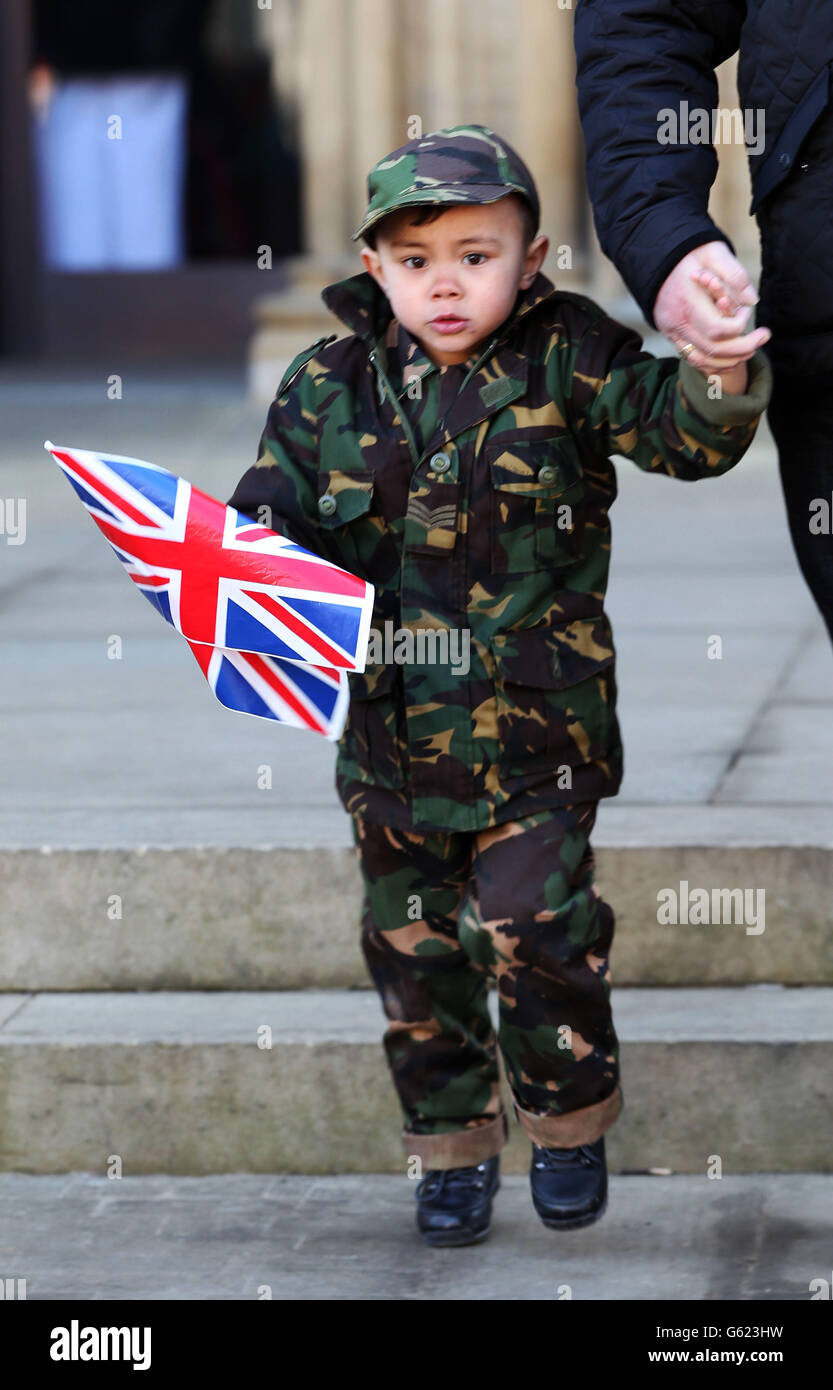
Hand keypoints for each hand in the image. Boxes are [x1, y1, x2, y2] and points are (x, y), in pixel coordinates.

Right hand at [653, 241, 770, 371]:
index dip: (739, 325)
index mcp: (687, 302)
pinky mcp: (672, 336)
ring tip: (751, 349)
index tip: (746, 311)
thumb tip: (753, 300)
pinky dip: (714, 363)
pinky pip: (694, 360)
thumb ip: (735, 274)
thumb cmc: (691, 253)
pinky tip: (731, 356)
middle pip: (713, 350)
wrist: (660, 258)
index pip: (717, 329)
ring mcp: (672, 332)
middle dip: (743, 347)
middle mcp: (677, 322)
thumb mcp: (714, 252)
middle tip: (764, 337)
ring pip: (703, 360)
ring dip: (730, 360)